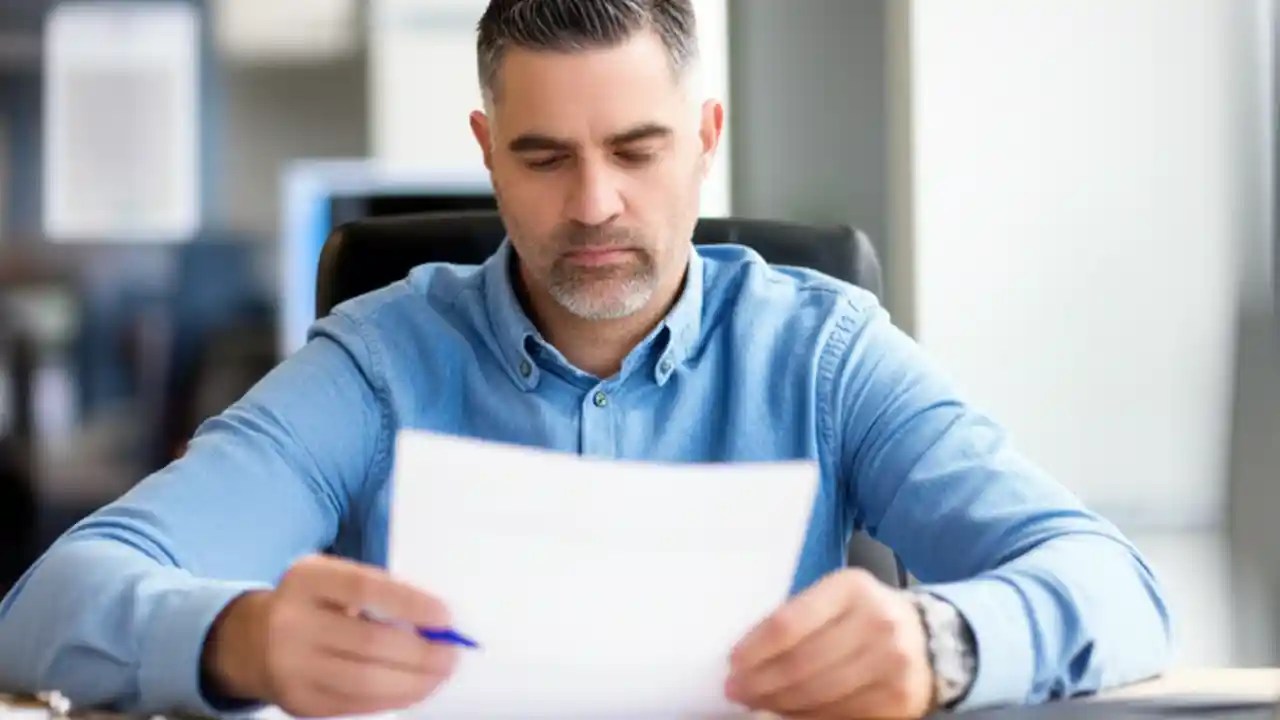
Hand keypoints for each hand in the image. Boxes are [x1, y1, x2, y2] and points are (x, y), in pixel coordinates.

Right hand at [202, 555, 458, 716]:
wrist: (252, 641)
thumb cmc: (316, 604)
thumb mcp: (336, 581)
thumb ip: (381, 595)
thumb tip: (439, 626)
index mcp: (306, 579)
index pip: (365, 588)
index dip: (410, 603)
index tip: (445, 616)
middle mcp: (291, 622)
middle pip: (369, 643)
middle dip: (422, 653)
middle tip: (452, 653)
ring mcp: (291, 667)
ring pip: (365, 682)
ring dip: (414, 682)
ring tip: (440, 674)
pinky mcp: (298, 702)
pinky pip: (356, 704)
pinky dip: (393, 697)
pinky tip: (413, 688)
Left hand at [725, 568, 933, 718]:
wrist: (929, 639)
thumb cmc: (864, 616)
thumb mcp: (835, 599)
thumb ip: (797, 618)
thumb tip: (746, 657)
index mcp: (851, 588)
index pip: (788, 623)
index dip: (754, 649)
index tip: (733, 663)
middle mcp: (876, 622)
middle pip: (800, 663)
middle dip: (760, 683)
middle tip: (736, 691)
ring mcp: (892, 663)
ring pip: (818, 695)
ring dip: (778, 705)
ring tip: (756, 705)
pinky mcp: (899, 699)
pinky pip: (840, 715)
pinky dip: (806, 718)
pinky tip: (787, 714)